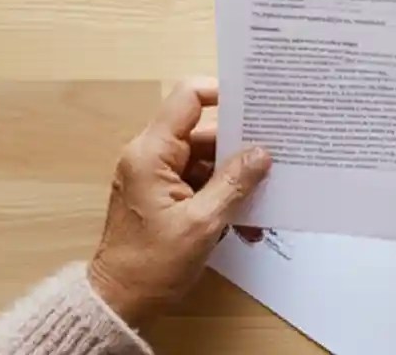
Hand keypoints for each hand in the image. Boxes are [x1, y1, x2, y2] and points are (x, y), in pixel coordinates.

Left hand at [88, 78, 271, 325]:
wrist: (119, 302)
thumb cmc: (150, 265)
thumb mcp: (202, 223)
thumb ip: (234, 183)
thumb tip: (263, 152)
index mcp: (152, 153)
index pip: (188, 98)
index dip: (223, 93)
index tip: (256, 103)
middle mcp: (152, 157)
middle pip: (206, 134)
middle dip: (241, 152)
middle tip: (275, 160)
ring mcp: (157, 176)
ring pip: (208, 162)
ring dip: (236, 184)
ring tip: (261, 205)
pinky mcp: (165, 195)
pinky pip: (202, 183)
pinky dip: (224, 199)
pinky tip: (245, 222)